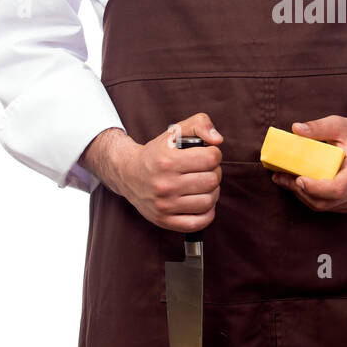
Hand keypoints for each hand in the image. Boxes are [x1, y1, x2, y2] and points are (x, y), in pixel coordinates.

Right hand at [93, 112, 222, 230]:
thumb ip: (200, 124)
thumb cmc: (157, 153)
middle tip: (205, 170)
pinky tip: (200, 201)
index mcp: (167, 161)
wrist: (128, 174)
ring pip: (209, 201)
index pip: (211, 159)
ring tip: (202, 185)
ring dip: (212, 191)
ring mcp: (164, 205)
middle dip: (214, 172)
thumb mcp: (174, 131)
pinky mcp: (164, 220)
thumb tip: (218, 140)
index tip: (208, 155)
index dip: (214, 154)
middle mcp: (164, 184)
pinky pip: (199, 222)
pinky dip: (207, 213)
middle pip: (212, 180)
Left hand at [269, 114, 346, 212]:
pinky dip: (310, 197)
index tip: (298, 179)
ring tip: (284, 179)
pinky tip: (298, 184)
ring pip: (323, 206)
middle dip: (300, 191)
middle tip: (281, 176)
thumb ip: (318, 127)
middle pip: (325, 201)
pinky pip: (327, 205)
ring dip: (301, 194)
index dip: (316, 188)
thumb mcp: (339, 124)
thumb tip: (295, 129)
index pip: (337, 189)